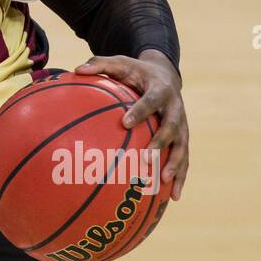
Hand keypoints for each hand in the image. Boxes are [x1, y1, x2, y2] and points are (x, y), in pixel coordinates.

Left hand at [74, 50, 188, 200]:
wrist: (166, 74)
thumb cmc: (136, 71)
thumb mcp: (119, 63)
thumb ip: (99, 64)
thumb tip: (76, 68)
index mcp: (160, 89)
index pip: (151, 101)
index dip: (140, 111)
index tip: (125, 123)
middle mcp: (176, 108)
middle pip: (172, 128)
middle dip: (161, 144)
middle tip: (147, 160)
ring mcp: (182, 124)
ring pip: (182, 147)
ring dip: (175, 165)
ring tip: (164, 182)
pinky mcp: (183, 137)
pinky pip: (184, 159)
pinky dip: (180, 177)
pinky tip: (173, 197)